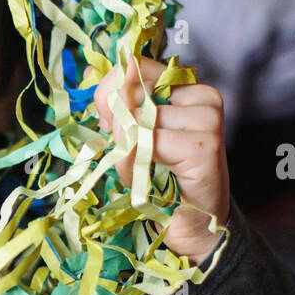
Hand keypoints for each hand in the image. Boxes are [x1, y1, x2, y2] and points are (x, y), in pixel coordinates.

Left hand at [93, 54, 230, 262]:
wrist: (191, 228)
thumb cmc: (163, 182)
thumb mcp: (135, 135)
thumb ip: (118, 104)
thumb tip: (88, 69)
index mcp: (188, 89)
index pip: (136, 66)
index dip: (110, 92)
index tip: (109, 122)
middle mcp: (203, 97)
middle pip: (131, 90)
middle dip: (115, 125)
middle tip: (129, 154)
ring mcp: (207, 120)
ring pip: (135, 122)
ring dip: (126, 155)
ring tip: (148, 172)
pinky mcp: (203, 146)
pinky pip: (144, 145)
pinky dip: (134, 167)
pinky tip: (153, 181)